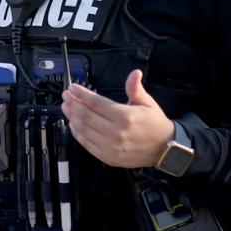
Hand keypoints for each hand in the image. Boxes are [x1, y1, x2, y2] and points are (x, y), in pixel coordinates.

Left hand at [60, 69, 174, 168]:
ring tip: (66, 107)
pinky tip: (72, 124)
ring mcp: (111, 146)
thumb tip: (134, 73)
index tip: (73, 88)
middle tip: (66, 96)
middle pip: (86, 115)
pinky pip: (87, 144)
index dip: (81, 94)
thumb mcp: (147, 103)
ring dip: (72, 117)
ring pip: (84, 129)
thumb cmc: (155, 125)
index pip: (96, 102)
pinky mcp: (108, 157)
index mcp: (125, 116)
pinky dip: (77, 133)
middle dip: (73, 104)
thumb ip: (135, 88)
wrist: (165, 149)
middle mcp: (116, 132)